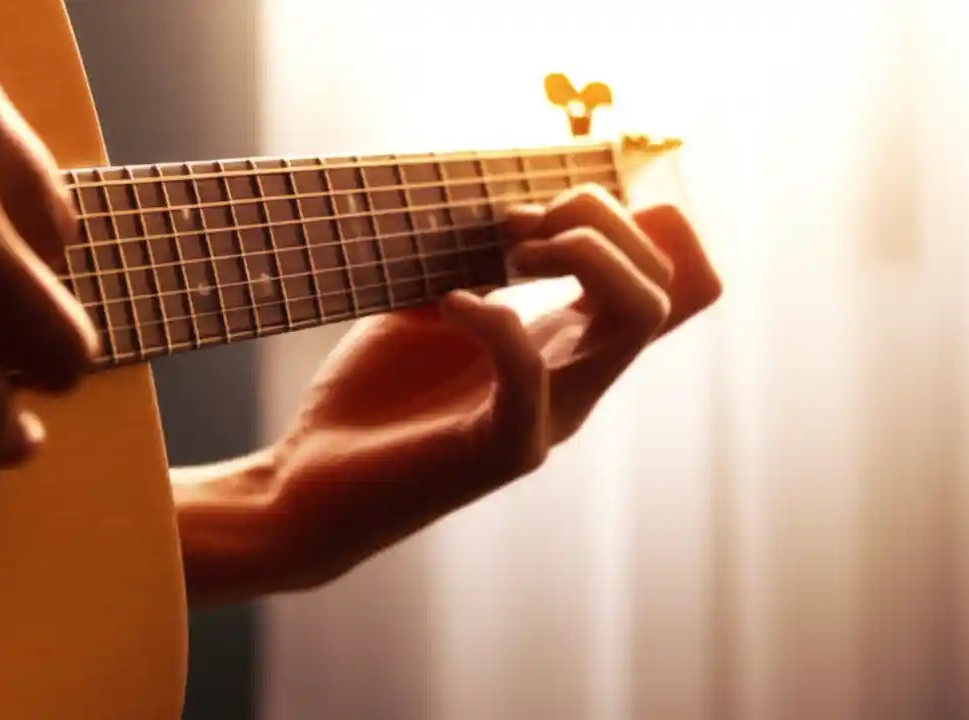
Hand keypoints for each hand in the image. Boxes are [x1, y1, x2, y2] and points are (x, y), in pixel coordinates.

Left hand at [266, 186, 720, 581]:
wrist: (310, 485)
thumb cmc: (367, 401)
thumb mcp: (423, 312)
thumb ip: (469, 270)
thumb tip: (490, 212)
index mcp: (559, 351)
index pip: (649, 285)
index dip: (617, 225)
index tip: (525, 213)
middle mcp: (569, 385)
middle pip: (657, 288)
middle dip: (602, 226)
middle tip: (514, 230)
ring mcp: (545, 419)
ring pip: (636, 319)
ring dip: (583, 258)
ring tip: (508, 257)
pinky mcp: (504, 452)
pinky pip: (533, 373)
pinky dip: (495, 320)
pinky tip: (449, 303)